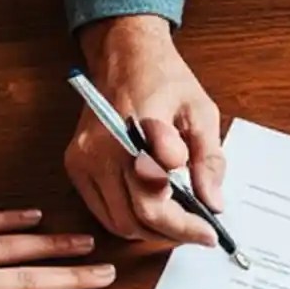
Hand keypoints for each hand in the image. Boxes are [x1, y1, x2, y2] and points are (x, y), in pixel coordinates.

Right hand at [65, 15, 222, 245]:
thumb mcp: (202, 112)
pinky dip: (130, 220)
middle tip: (200, 231)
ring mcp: (85, 160)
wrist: (124, 54)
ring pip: (118, 222)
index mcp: (137, 133)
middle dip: (172, 233)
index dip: (186, 225)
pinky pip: (103, 211)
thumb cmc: (164, 78)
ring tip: (180, 222)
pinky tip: (154, 211)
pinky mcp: (76, 165)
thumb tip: (213, 202)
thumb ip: (209, 159)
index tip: (210, 233)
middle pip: (137, 217)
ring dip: (151, 231)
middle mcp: (103, 150)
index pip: (157, 201)